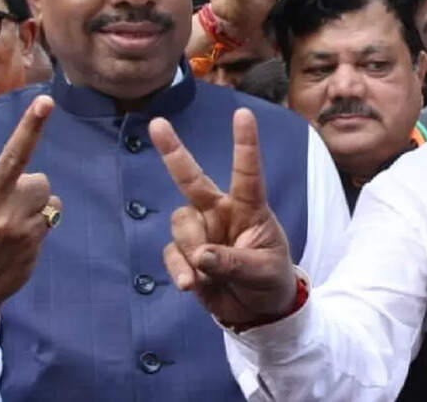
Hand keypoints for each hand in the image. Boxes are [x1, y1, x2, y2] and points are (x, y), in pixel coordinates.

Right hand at [0, 74, 57, 347]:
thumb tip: (38, 180)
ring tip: (15, 217)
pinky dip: (41, 219)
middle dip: (32, 126)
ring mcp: (14, 220)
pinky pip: (50, 212)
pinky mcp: (34, 237)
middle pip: (16, 156)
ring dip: (36, 196)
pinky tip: (22, 236)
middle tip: (46, 101)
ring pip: (42, 186)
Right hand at [150, 108, 295, 327]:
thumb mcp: (263, 272)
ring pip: (180, 223)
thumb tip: (199, 255)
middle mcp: (220, 213)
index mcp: (249, 208)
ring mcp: (200, 232)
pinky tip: (189, 284)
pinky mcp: (185, 255)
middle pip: (192, 179)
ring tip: (203, 273)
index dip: (244, 144)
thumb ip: (233, 262)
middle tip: (156, 123)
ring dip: (189, 247)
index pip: (247, 172)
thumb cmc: (270, 280)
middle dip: (173, 151)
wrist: (257, 312)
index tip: (243, 114)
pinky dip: (178, 268)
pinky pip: (171, 253)